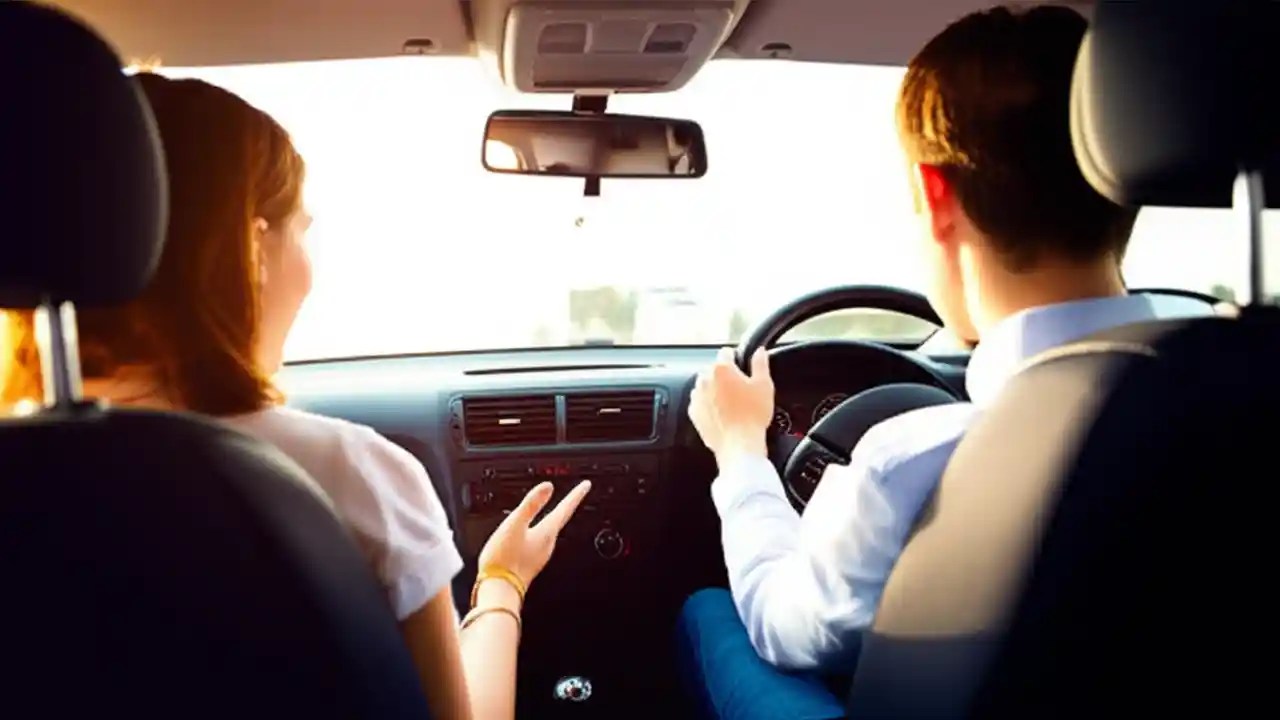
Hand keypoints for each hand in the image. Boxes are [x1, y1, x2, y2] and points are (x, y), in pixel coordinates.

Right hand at [478, 480, 591, 590]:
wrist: (497, 591)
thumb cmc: (503, 560)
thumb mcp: (514, 525)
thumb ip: (531, 504)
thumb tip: (547, 487)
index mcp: (546, 533)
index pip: (566, 509)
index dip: (576, 495)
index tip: (586, 485)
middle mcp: (547, 545)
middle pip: (560, 520)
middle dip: (566, 506)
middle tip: (573, 496)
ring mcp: (539, 555)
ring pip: (549, 531)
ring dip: (553, 518)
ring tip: (556, 510)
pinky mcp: (530, 563)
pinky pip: (539, 541)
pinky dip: (540, 530)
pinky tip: (531, 532)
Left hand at [688, 347, 773, 464]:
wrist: (739, 445)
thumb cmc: (753, 416)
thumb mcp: (764, 385)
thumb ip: (760, 363)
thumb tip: (759, 351)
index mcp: (721, 369)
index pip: (726, 353)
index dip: (737, 359)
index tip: (742, 367)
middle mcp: (704, 380)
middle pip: (715, 370)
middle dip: (725, 376)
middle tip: (740, 390)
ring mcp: (696, 397)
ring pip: (706, 386)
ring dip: (715, 390)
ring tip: (732, 404)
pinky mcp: (693, 413)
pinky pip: (700, 403)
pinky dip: (709, 405)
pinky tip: (723, 414)